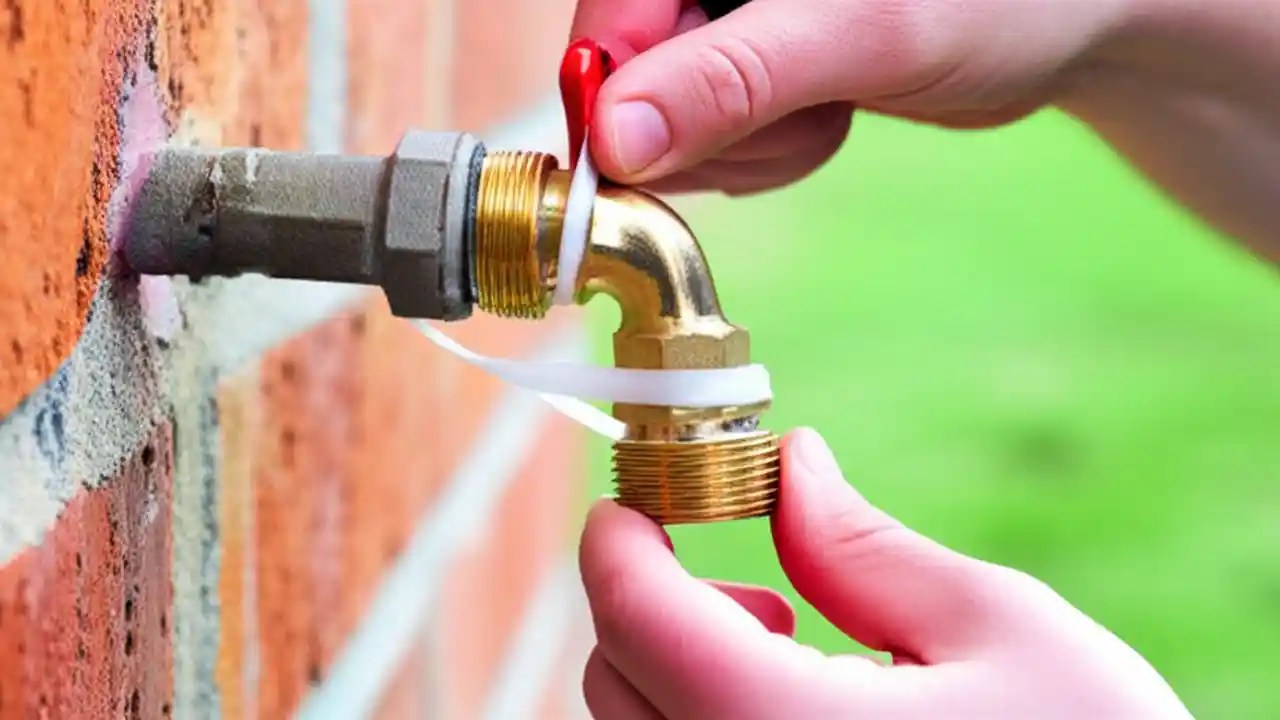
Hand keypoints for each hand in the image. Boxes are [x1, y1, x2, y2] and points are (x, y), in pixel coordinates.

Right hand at [571, 0, 1279, 252]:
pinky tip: (829, 113)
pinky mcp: (753, 56)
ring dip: (751, 143)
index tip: (649, 166)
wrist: (1075, 13)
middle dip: (711, 128)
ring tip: (831, 104)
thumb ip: (731, 80)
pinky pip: (720, 132)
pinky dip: (771, 147)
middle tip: (804, 112)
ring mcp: (728, 13)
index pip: (607, 23)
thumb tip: (615, 139)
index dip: (620, 102)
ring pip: (674, 119)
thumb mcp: (859, 35)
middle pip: (631, 76)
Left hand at [578, 429, 1191, 718]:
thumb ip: (867, 548)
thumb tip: (794, 465)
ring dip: (680, 674)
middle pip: (614, 678)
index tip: (646, 498)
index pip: (629, 613)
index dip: (620, 534)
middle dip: (660, 605)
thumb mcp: (1004, 633)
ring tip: (800, 661)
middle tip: (764, 591)